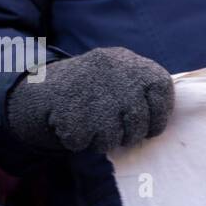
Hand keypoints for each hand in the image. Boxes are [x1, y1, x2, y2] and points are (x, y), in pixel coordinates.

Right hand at [6, 46, 173, 153]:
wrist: (42, 85)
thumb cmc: (92, 88)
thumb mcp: (120, 76)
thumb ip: (143, 90)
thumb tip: (163, 122)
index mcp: (130, 61)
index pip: (162, 92)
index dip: (158, 116)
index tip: (147, 122)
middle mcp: (113, 72)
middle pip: (139, 125)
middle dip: (127, 134)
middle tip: (110, 123)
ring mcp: (91, 90)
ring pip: (112, 139)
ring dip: (101, 139)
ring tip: (89, 121)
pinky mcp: (69, 110)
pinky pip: (85, 143)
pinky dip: (78, 140)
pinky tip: (71, 123)